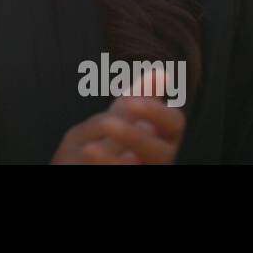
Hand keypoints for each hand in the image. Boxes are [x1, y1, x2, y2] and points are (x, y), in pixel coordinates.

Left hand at [51, 69, 184, 164]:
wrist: (78, 167)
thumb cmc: (101, 142)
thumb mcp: (114, 119)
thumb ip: (135, 102)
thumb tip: (160, 73)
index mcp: (163, 139)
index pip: (174, 122)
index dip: (156, 112)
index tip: (131, 101)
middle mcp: (160, 160)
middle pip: (163, 153)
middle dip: (135, 138)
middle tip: (107, 124)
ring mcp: (145, 170)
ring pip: (145, 167)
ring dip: (112, 159)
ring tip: (88, 148)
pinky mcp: (130, 179)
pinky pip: (126, 175)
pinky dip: (105, 168)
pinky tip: (88, 160)